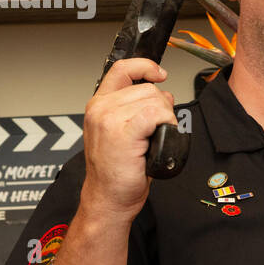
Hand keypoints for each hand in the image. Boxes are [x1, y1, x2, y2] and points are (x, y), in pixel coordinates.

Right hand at [82, 59, 176, 221]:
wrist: (108, 198)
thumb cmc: (117, 171)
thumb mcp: (123, 132)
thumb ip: (136, 108)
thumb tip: (162, 94)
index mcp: (98, 105)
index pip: (122, 69)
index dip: (145, 66)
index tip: (159, 74)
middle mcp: (100, 109)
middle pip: (147, 88)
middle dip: (161, 106)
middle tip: (156, 129)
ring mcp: (109, 120)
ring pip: (154, 100)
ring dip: (164, 118)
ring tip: (154, 138)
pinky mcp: (123, 132)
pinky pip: (155, 114)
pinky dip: (165, 123)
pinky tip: (159, 138)